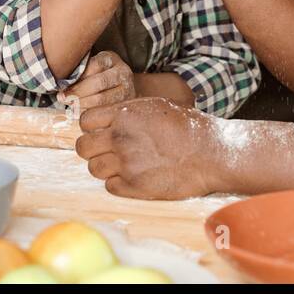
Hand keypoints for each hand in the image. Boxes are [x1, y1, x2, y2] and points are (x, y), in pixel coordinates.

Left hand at [59, 51, 135, 111]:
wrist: (120, 86)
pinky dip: (92, 112)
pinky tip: (82, 113)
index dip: (77, 77)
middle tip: (63, 98)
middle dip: (78, 92)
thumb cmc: (97, 75)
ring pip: (103, 99)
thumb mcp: (90, 67)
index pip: (94, 65)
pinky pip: (106, 110)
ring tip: (71, 106)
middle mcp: (122, 72)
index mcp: (110, 58)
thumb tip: (59, 82)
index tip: (62, 87)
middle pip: (99, 82)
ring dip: (83, 104)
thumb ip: (79, 70)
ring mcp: (128, 88)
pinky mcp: (126, 104)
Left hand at [75, 97, 219, 198]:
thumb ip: (127, 112)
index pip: (85, 121)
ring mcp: (126, 163)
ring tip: (122, 165)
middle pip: (83, 147)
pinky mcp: (134, 186)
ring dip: (104, 167)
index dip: (92, 128)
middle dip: (92, 149)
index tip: (101, 132)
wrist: (210, 153)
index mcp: (124, 114)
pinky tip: (133, 177)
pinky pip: (109, 186)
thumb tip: (106, 120)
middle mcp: (120, 138)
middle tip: (106, 151)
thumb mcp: (155, 106)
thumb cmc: (187, 127)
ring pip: (93, 168)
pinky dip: (118, 183)